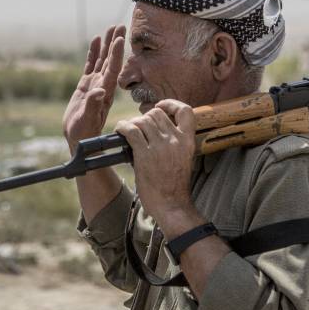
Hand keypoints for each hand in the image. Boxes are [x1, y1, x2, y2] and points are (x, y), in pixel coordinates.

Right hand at [63, 25, 125, 152]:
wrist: (79, 141)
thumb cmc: (83, 133)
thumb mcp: (87, 120)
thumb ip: (92, 104)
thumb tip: (99, 91)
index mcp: (105, 92)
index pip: (113, 69)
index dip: (117, 54)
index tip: (120, 39)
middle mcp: (102, 86)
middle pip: (110, 60)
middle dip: (115, 43)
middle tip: (120, 26)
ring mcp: (94, 85)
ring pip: (101, 60)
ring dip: (106, 45)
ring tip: (109, 28)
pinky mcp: (85, 86)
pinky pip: (90, 65)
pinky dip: (93, 53)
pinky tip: (95, 41)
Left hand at [115, 99, 202, 235]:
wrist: (172, 205)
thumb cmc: (174, 185)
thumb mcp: (183, 159)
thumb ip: (175, 143)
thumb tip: (155, 130)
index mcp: (188, 141)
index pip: (185, 111)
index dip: (171, 104)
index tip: (161, 107)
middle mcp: (175, 140)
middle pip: (157, 114)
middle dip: (145, 117)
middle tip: (139, 127)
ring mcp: (160, 147)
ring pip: (142, 120)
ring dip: (133, 123)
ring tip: (128, 131)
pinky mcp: (145, 155)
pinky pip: (131, 131)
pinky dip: (123, 127)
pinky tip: (120, 130)